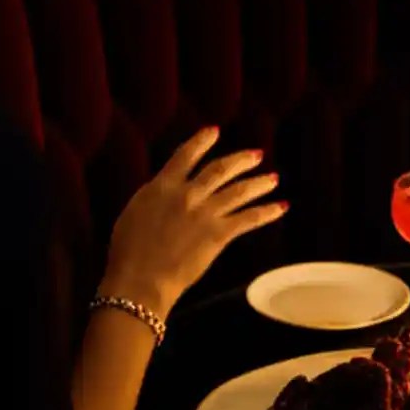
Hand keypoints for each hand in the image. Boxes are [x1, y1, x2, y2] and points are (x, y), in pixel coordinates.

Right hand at [100, 127, 286, 314]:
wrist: (141, 277)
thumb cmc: (128, 253)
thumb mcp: (134, 214)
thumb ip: (154, 199)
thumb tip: (164, 193)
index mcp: (162, 186)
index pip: (185, 156)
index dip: (201, 142)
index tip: (214, 131)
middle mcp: (187, 194)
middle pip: (220, 169)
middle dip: (240, 160)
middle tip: (256, 155)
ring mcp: (205, 213)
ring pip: (239, 191)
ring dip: (259, 183)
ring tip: (273, 178)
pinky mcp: (219, 233)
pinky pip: (249, 218)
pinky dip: (268, 212)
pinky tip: (282, 207)